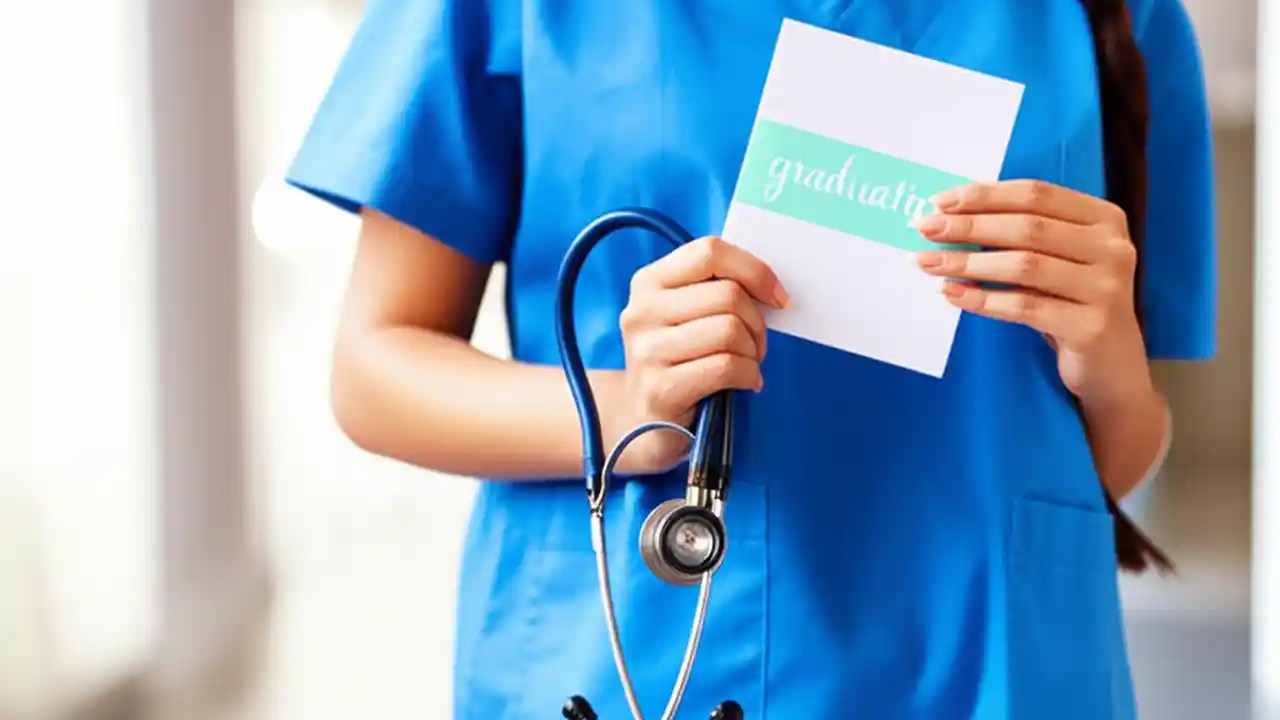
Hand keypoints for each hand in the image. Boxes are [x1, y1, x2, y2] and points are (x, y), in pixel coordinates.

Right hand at [610, 236, 787, 473]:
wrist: (643, 422)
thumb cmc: (680, 361)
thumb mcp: (686, 315)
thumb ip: (716, 290)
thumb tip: (771, 286)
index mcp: (648, 282)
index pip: (710, 252)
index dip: (754, 271)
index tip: (777, 297)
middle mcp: (641, 311)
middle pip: (728, 295)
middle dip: (757, 322)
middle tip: (756, 344)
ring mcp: (646, 351)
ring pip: (729, 330)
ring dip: (752, 351)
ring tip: (746, 364)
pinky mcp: (660, 388)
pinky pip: (726, 367)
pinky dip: (748, 375)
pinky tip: (745, 383)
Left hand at [913, 179, 1152, 406]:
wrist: (1111, 365)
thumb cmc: (1072, 302)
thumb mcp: (1058, 258)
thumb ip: (1023, 233)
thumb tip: (951, 216)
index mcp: (1104, 218)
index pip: (1036, 195)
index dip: (985, 196)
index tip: (940, 202)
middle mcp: (1113, 247)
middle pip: (1027, 227)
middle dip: (969, 226)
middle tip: (925, 229)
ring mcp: (1106, 287)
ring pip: (1024, 265)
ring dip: (969, 263)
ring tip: (928, 262)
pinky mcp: (1091, 326)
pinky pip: (1025, 307)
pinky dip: (984, 300)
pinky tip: (953, 294)